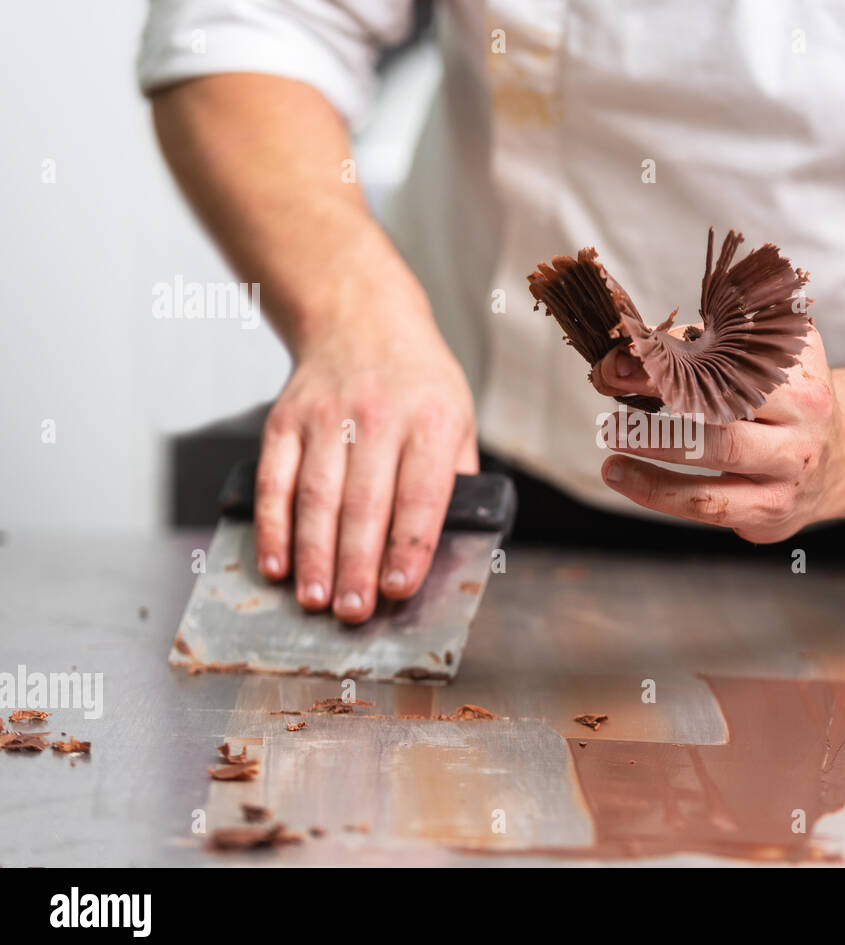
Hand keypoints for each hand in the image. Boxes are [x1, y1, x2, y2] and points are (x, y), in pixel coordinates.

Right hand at [254, 313, 476, 622]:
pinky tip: (276, 565)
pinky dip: (272, 527)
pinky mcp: (285, 419)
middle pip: (364, 504)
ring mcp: (327, 417)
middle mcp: (379, 416)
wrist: (361, 319)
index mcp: (432, 421)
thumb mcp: (459, 419)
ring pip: (316, 497)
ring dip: (313, 556)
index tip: (399, 589)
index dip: (409, 546)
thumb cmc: (418, 385)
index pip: (421, 494)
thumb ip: (456, 480)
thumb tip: (448, 550)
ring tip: (314, 601)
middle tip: (352, 612)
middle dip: (356, 565)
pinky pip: (275, 480)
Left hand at [590, 327, 844, 542]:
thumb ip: (711, 346)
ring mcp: (787, 479)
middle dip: (659, 414)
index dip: (672, 363)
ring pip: (715, 471)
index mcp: (801, 383)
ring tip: (610, 450)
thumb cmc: (789, 399)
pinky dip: (659, 493)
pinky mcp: (769, 515)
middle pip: (724, 425)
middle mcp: (801, 432)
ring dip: (654, 461)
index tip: (625, 358)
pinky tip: (624, 477)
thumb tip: (632, 348)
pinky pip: (707, 506)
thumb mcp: (769, 360)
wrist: (844, 457)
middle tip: (609, 405)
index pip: (731, 370)